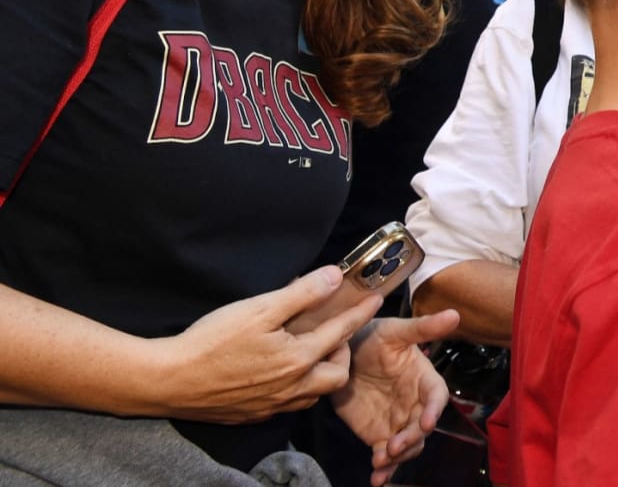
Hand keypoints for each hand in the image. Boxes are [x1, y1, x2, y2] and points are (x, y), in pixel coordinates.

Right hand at [140, 268, 376, 422]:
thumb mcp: (259, 309)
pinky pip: (286, 406)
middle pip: (336, 377)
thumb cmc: (212, 341)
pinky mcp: (251, 415)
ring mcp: (271, 406)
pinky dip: (294, 390)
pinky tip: (280, 374)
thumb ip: (301, 294)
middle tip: (333, 336)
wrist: (167, 380)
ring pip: (312, 395)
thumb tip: (335, 277)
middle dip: (342, 356)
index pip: (341, 333)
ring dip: (319, 375)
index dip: (360, 313)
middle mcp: (291, 388)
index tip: (375, 300)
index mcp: (298, 360)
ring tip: (309, 353)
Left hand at [332, 310, 459, 485]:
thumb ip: (423, 327)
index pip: (437, 397)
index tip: (426, 423)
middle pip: (422, 428)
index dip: (434, 411)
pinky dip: (384, 470)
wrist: (342, 356)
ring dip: (398, 458)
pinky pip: (385, 457)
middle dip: (411, 440)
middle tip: (392, 447)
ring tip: (380, 462)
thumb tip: (455, 314)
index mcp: (423, 379)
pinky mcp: (378, 434)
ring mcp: (397, 421)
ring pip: (408, 446)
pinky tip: (376, 478)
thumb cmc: (372, 338)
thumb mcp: (395, 331)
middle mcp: (415, 404)